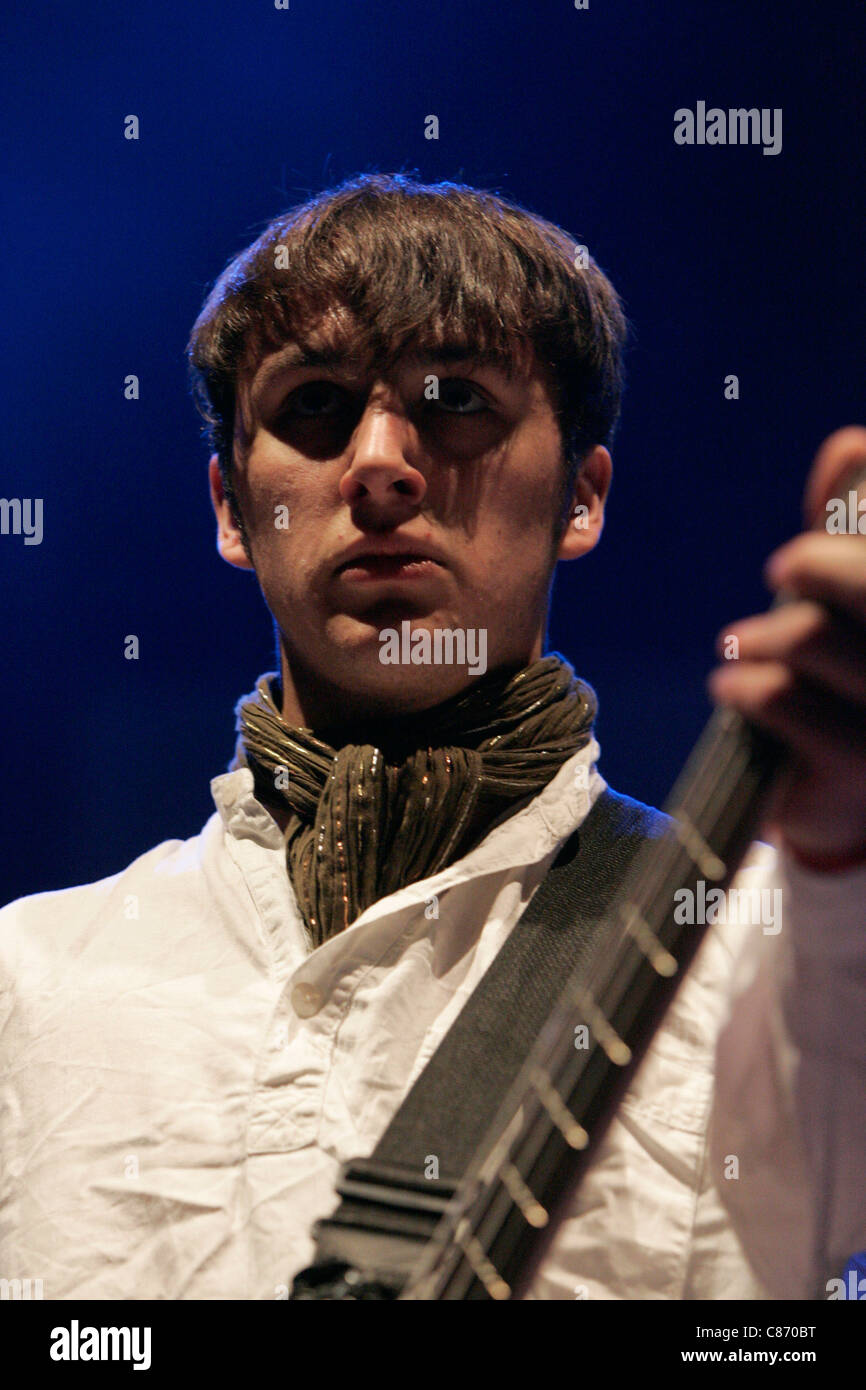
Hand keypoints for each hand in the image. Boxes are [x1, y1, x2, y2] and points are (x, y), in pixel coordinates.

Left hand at [707, 426, 865, 865]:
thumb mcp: (853, 596)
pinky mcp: (863, 771)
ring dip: (763, 634)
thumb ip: (854, 517)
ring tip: (743, 642)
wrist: (844, 797)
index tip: (826, 525)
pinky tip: (733, 683)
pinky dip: (742, 683)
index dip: (865, 499)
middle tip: (782, 568)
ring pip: (814, 637)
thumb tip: (846, 449)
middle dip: (818, 563)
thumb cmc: (849, 676)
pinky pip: (781, 698)